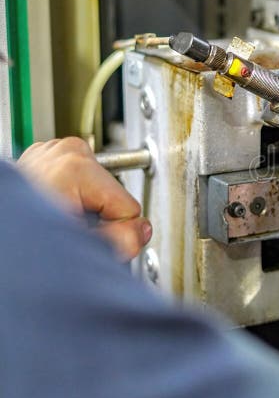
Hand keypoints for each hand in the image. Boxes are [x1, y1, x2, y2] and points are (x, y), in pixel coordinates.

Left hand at [17, 137, 151, 258]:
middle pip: (112, 195)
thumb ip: (121, 240)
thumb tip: (140, 231)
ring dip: (83, 211)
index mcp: (77, 165)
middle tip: (72, 234)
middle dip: (99, 220)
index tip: (93, 241)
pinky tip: (51, 213)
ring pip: (94, 190)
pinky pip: (74, 183)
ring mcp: (49, 152)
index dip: (116, 232)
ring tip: (58, 224)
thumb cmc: (19, 239)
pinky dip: (68, 200)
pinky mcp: (41, 158)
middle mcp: (64, 150)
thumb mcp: (80, 247)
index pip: (128, 208)